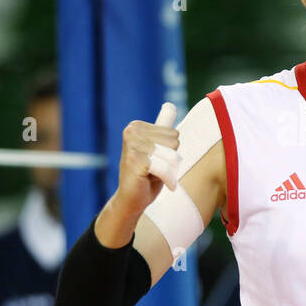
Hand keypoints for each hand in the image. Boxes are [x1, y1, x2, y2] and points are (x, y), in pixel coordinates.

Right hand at [112, 102, 181, 217]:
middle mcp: (131, 131)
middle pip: (174, 142)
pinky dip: (167, 179)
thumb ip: (163, 128)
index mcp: (136, 126)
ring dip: (169, 171)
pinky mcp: (135, 161)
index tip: (156, 160)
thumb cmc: (147, 176)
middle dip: (170, 160)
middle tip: (155, 170)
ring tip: (155, 176)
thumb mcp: (157, 149)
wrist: (131, 201)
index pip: (174, 133)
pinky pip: (165, 168)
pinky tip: (154, 183)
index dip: (170, 151)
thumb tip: (170, 105)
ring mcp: (131, 146)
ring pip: (171, 155)